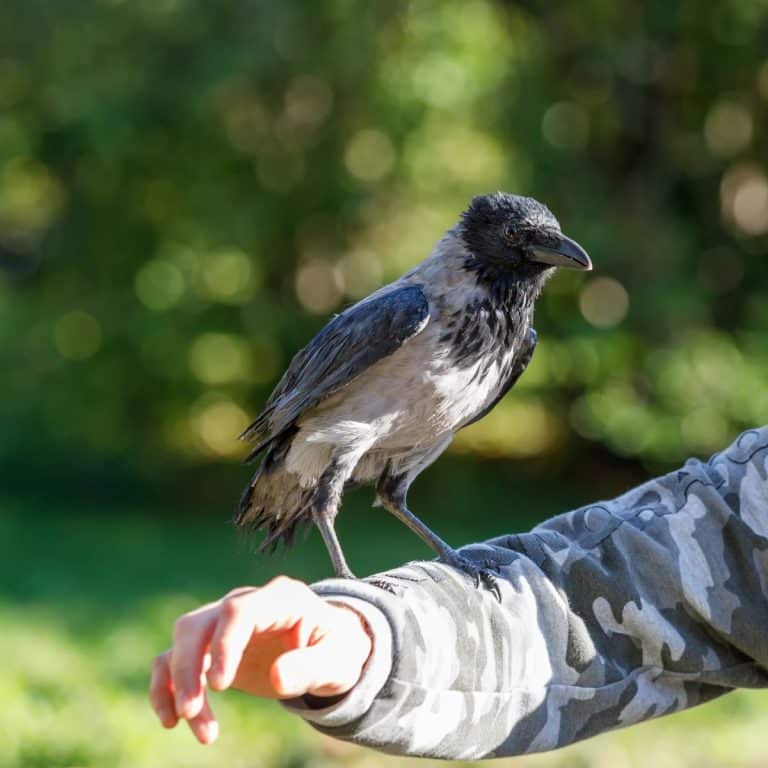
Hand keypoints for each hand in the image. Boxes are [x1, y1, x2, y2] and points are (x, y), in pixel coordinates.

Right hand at [149, 576, 372, 743]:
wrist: (328, 650)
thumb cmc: (336, 650)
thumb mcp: (338, 661)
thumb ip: (312, 667)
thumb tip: (277, 679)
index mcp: (280, 599)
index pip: (238, 610)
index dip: (224, 644)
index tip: (219, 686)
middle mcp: (245, 603)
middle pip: (198, 623)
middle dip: (187, 668)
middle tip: (191, 713)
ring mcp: (224, 622)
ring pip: (181, 641)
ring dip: (177, 684)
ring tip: (202, 731)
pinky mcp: (211, 645)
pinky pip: (175, 659)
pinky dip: (167, 688)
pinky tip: (174, 721)